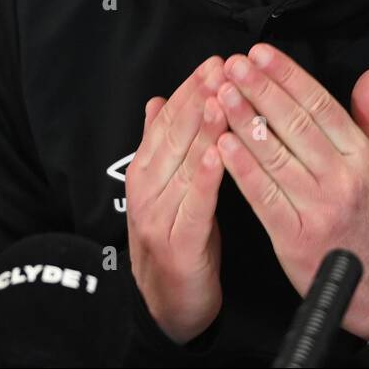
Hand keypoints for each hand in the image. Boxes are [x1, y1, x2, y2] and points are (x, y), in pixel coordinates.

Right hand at [125, 55, 227, 343]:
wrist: (169, 305)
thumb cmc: (180, 239)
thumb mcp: (169, 187)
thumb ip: (163, 145)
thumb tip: (157, 101)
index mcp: (146, 171)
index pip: (168, 120)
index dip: (190, 89)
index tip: (214, 63)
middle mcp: (146, 188)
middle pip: (174, 134)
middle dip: (198, 97)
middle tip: (222, 67)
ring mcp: (158, 215)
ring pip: (183, 162)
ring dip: (202, 128)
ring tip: (221, 97)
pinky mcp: (177, 243)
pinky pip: (193, 204)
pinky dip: (204, 177)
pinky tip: (218, 154)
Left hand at [208, 43, 368, 340]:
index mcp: (362, 157)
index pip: (321, 105)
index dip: (288, 76)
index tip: (261, 54)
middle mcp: (341, 178)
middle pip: (293, 124)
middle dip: (259, 89)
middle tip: (232, 64)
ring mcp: (317, 207)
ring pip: (273, 155)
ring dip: (242, 120)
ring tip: (219, 94)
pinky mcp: (293, 236)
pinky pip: (262, 195)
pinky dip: (241, 169)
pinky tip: (220, 144)